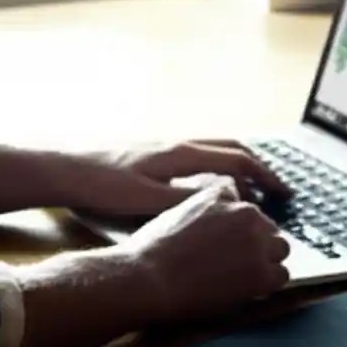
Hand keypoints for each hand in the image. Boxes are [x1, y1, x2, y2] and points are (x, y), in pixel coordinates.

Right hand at [8, 178, 289, 346]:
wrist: (148, 277)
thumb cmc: (154, 248)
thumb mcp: (181, 208)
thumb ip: (209, 204)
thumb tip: (228, 199)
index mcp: (226, 196)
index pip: (248, 211)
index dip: (241, 230)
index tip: (230, 245)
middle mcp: (246, 214)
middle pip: (268, 228)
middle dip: (257, 243)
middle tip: (236, 263)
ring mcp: (256, 244)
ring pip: (280, 249)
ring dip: (266, 261)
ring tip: (242, 276)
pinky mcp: (260, 274)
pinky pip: (281, 275)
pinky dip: (268, 282)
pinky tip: (248, 288)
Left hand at [68, 140, 290, 216]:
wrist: (64, 170)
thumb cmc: (102, 186)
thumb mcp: (148, 201)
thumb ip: (188, 201)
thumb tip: (225, 202)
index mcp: (183, 154)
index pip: (238, 160)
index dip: (264, 177)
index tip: (283, 193)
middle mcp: (178, 144)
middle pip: (232, 148)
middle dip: (259, 167)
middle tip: (275, 189)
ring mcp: (165, 147)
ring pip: (214, 150)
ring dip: (238, 166)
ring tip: (250, 189)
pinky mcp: (153, 155)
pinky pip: (199, 157)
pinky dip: (217, 169)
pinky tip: (210, 187)